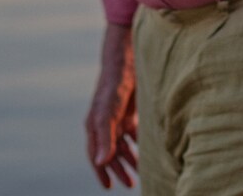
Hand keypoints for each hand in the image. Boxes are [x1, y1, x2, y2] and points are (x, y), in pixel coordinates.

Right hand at [85, 24, 138, 188]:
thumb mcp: (108, 113)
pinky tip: (147, 152)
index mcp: (95, 125)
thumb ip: (105, 138)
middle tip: (129, 184)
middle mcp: (105, 123)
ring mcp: (118, 117)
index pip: (96, 154)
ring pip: (123, 144)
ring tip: (138, 173)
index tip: (109, 186)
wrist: (127, 60)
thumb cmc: (113, 86)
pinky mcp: (130, 110)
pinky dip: (139, 143)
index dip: (101, 171)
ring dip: (130, 158)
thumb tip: (101, 163)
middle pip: (111, 152)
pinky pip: (134, 132)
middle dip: (119, 168)